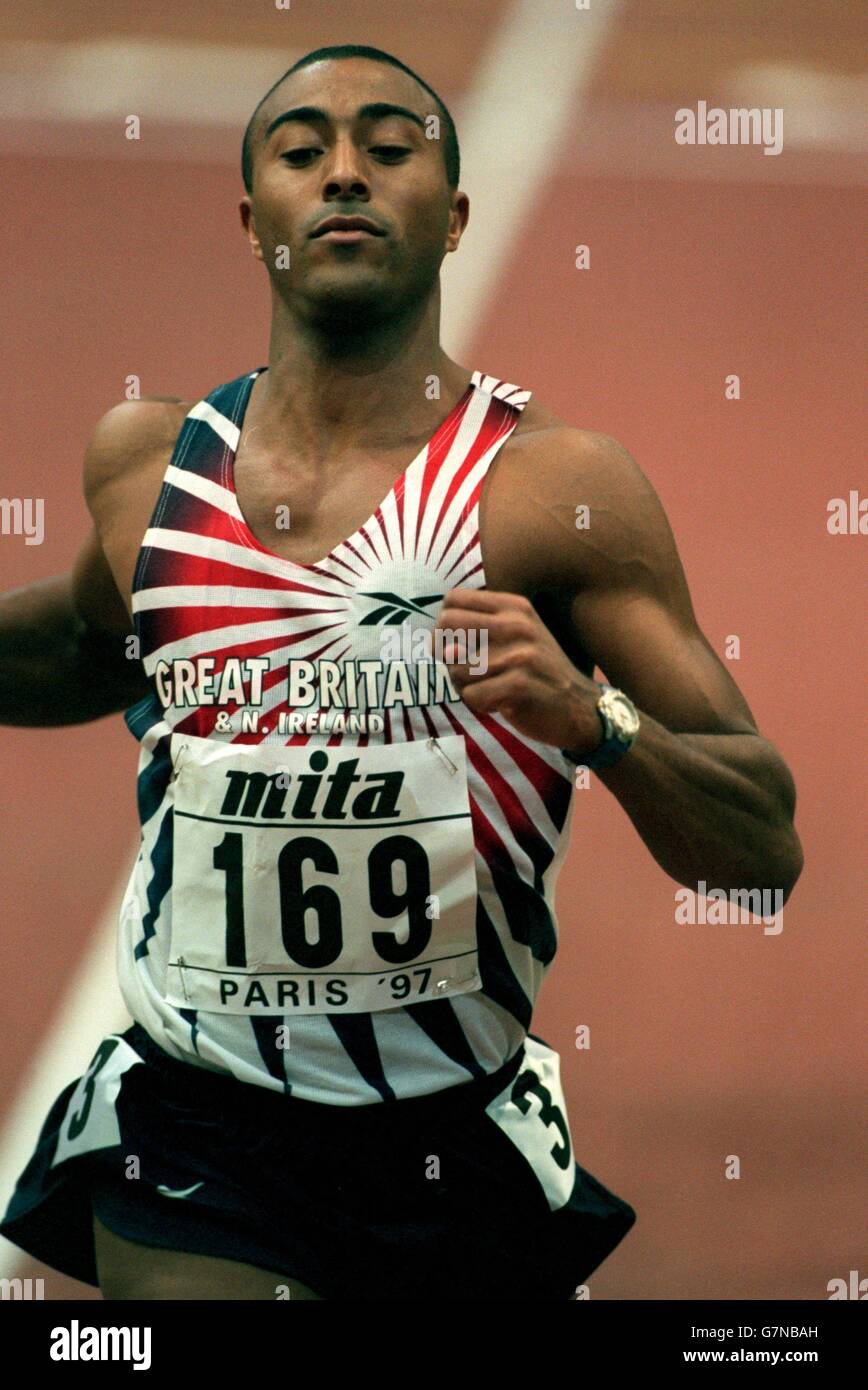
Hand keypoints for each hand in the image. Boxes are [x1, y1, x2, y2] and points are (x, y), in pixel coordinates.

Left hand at [434, 588, 602, 753]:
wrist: (580, 707)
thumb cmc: (539, 672)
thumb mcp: (518, 636)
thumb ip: (480, 629)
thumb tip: (438, 644)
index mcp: (514, 607)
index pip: (453, 600)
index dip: (444, 626)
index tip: (455, 646)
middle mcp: (517, 625)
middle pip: (447, 626)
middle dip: (446, 654)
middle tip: (464, 671)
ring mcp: (519, 655)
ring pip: (455, 667)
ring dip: (463, 686)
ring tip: (487, 689)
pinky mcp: (519, 685)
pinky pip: (471, 695)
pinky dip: (479, 704)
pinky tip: (498, 703)